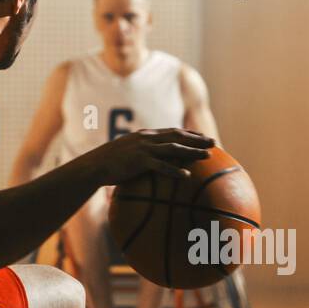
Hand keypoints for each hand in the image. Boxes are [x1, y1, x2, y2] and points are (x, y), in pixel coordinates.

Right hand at [77, 128, 213, 185]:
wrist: (94, 165)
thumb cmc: (110, 163)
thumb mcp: (128, 152)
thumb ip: (142, 153)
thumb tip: (152, 161)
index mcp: (146, 135)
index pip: (172, 131)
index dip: (189, 134)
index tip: (203, 137)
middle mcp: (147, 138)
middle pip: (178, 137)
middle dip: (198, 140)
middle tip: (214, 143)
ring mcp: (144, 149)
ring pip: (174, 149)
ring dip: (193, 151)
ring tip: (208, 156)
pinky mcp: (139, 161)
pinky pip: (161, 166)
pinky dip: (174, 170)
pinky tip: (187, 175)